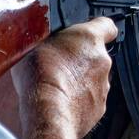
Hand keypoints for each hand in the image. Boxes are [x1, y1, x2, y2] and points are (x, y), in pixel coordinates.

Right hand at [11, 16, 117, 138]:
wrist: (47, 114)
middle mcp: (102, 61)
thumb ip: (46, 38)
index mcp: (89, 38)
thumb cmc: (40, 76)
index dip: (97, 29)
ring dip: (79, 82)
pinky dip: (78, 101)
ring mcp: (102, 87)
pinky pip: (89, 101)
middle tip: (58, 65)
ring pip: (93, 80)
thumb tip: (37, 37)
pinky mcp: (98, 109)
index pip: (106, 25)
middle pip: (95, 56)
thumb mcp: (33, 43)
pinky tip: (60, 103)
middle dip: (79, 61)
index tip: (89, 33)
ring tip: (56, 87)